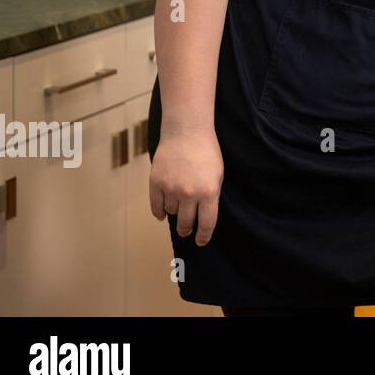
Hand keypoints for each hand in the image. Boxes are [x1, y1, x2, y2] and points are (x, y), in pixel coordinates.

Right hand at [149, 127, 223, 246]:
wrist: (187, 132)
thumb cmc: (207, 153)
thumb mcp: (218, 175)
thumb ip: (211, 197)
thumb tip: (203, 218)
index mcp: (209, 192)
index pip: (206, 223)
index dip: (203, 236)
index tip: (201, 242)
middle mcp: (190, 194)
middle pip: (186, 223)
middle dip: (187, 229)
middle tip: (186, 230)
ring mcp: (171, 189)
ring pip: (171, 213)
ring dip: (175, 212)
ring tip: (179, 205)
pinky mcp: (156, 183)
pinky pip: (156, 206)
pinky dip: (159, 212)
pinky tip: (162, 213)